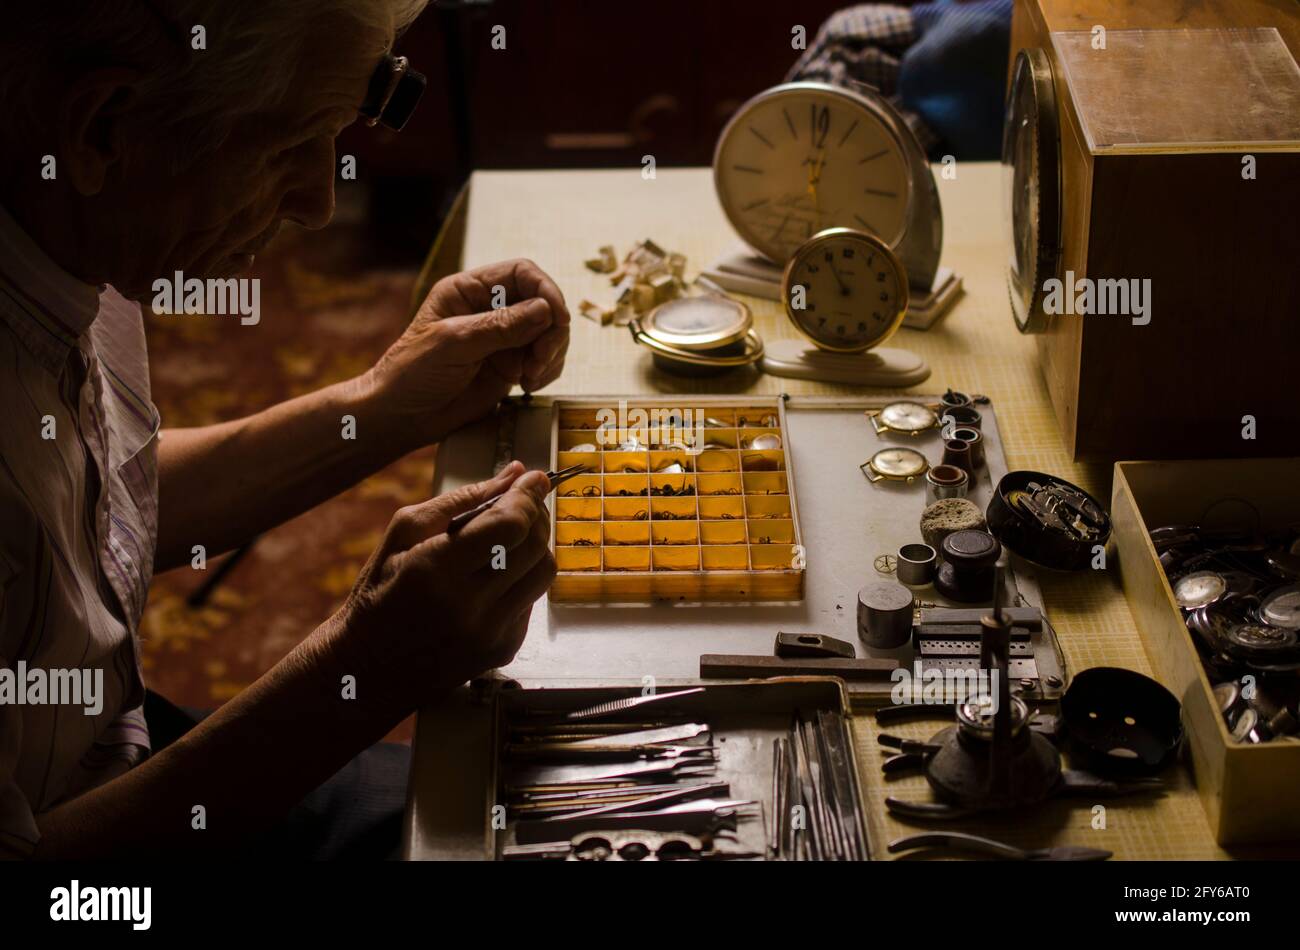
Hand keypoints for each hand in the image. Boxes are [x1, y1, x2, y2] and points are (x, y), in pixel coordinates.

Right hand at [325, 462, 554, 709]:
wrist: (367, 668)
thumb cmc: (379, 594)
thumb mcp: (402, 534)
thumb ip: (460, 501)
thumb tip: (513, 473)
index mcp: (435, 571)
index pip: (509, 525)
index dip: (528, 496)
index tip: (533, 479)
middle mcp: (467, 606)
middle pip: (533, 546)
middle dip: (535, 515)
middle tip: (523, 502)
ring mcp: (489, 633)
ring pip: (543, 573)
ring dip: (535, 546)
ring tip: (513, 536)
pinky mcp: (502, 650)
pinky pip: (532, 600)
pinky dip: (522, 578)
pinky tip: (496, 575)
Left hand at [364, 259, 570, 446]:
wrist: (401, 416)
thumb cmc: (412, 373)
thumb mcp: (453, 343)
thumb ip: (499, 326)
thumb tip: (545, 309)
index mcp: (470, 290)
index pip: (521, 273)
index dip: (545, 290)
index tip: (557, 318)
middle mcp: (489, 309)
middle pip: (543, 303)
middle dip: (551, 330)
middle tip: (541, 359)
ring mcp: (502, 339)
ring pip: (549, 333)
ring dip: (551, 354)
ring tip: (531, 377)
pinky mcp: (510, 366)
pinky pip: (544, 361)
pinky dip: (547, 371)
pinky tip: (528, 385)